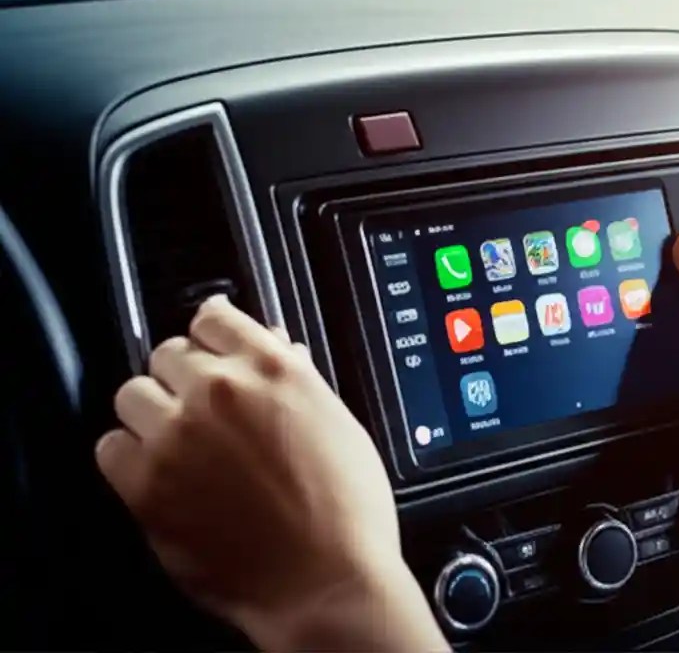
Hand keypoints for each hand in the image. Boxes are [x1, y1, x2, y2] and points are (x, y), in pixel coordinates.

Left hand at [96, 296, 446, 650]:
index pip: (213, 318)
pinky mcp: (145, 485)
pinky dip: (129, 457)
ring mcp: (176, 436)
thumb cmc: (347, 511)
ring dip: (152, 413)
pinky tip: (160, 475)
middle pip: (167, 353)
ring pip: (132, 394)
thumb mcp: (338, 423)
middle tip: (202, 410)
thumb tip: (275, 351)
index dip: (211, 337)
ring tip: (178, 444)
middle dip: (183, 378)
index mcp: (272, 369)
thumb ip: (297, 379)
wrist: (327, 580)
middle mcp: (219, 392)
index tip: (211, 351)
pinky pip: (110, 448)